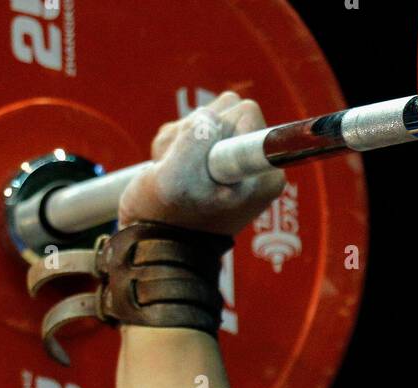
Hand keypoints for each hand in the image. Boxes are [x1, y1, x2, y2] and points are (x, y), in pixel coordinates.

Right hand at [117, 90, 284, 237]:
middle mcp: (257, 166)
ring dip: (179, 139)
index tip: (208, 162)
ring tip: (171, 173)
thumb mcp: (177, 177)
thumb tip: (209, 117)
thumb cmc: (167, 220)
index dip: (215, 129)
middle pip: (227, 109)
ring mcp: (235, 161)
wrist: (154, 247)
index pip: (244, 113)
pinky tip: (169, 171)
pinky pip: (194, 129)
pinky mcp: (215, 159)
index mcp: (263, 173)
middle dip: (194, 132)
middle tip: (178, 170)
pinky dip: (174, 145)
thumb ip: (197, 137)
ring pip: (207, 117)